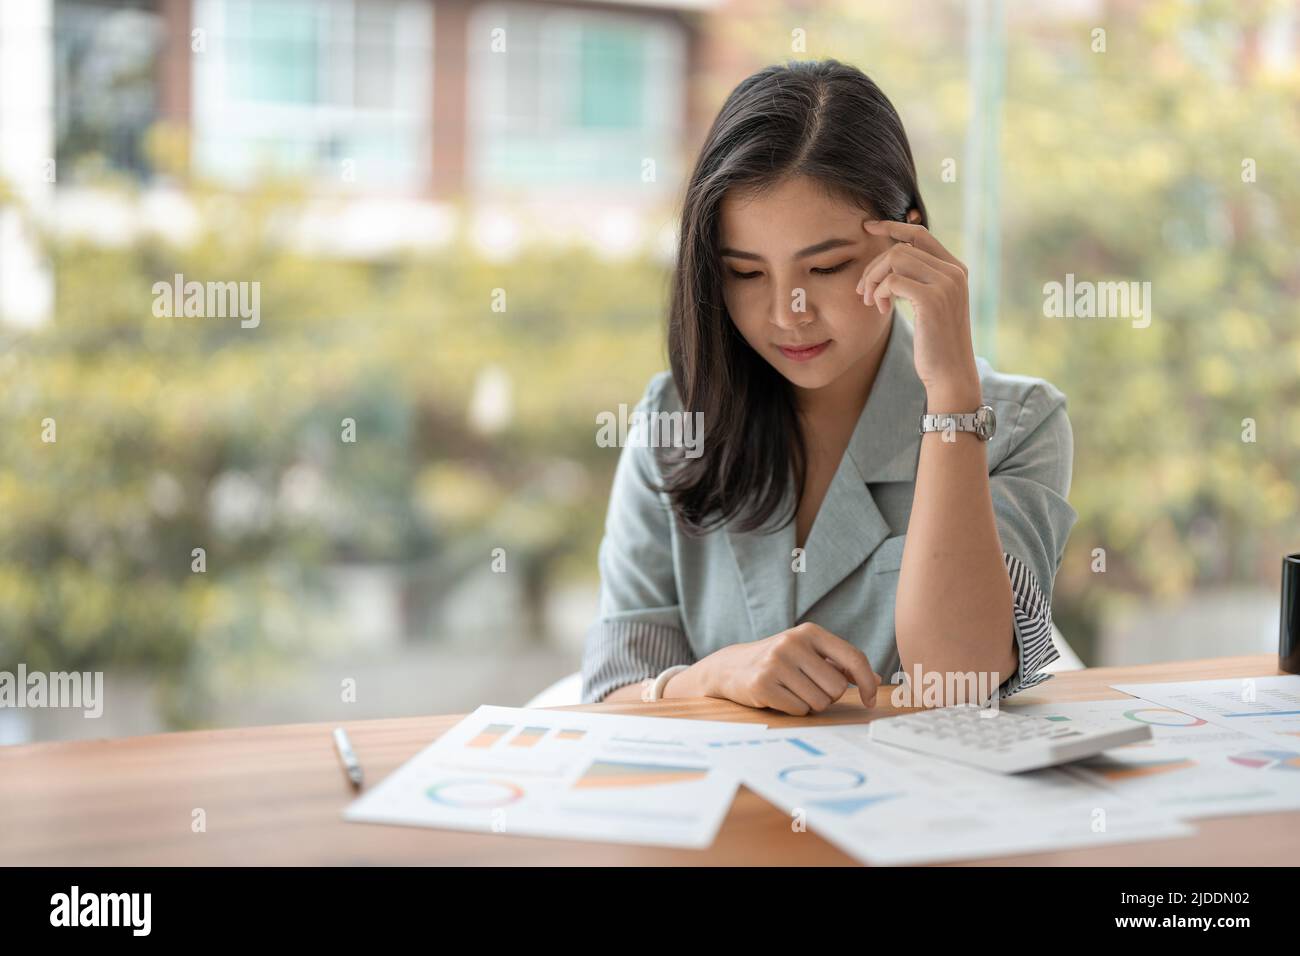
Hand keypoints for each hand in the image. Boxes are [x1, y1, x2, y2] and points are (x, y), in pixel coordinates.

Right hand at [696, 622, 879, 714]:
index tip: (870, 699)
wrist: (731, 667)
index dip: (866, 682)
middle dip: (829, 695)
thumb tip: (875, 680)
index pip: (853, 657)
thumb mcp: (808, 653)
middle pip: (837, 687)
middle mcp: (792, 643)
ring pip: (820, 701)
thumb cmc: (778, 661)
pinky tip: (780, 697)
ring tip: (792, 691)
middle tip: (809, 687)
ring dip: (811, 704)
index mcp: (809, 632)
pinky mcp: (762, 684)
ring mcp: (776, 663)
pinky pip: (799, 710)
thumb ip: (841, 664)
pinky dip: (794, 709)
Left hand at [855, 218, 979, 402]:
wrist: (950, 373)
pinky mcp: (932, 299)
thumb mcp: (930, 305)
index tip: (867, 228)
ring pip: (895, 260)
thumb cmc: (935, 342)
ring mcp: (946, 284)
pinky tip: (881, 311)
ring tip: (872, 301)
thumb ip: (918, 280)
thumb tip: (889, 259)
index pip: (920, 234)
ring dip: (874, 279)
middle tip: (863, 292)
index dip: (891, 227)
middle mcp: (954, 272)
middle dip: (874, 267)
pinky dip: (879, 293)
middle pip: (901, 248)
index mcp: (955, 269)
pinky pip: (892, 281)